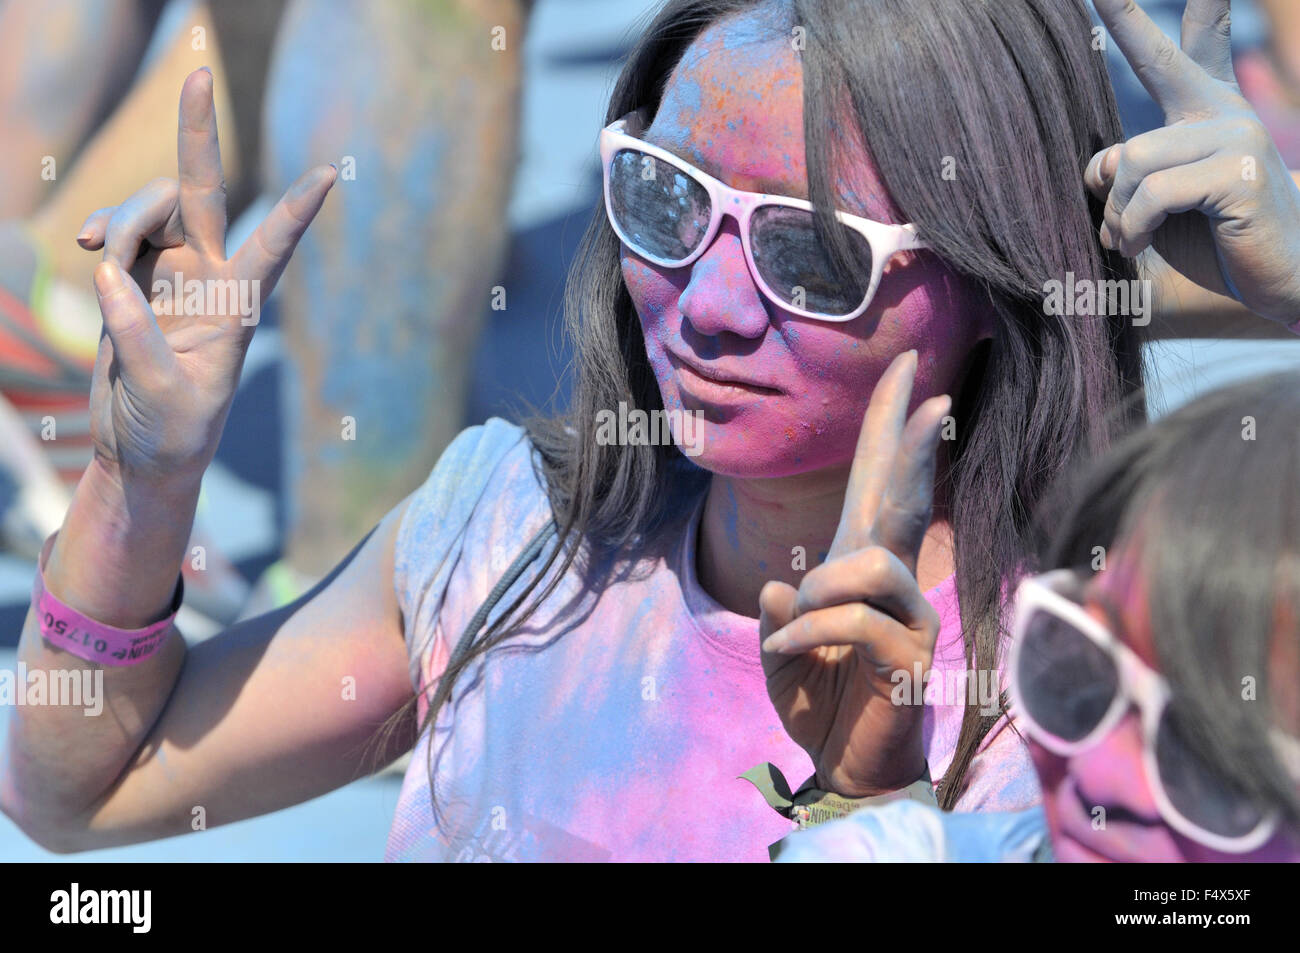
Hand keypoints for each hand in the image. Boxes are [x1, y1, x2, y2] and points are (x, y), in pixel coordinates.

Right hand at [77, 68, 334, 489]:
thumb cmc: (173, 434)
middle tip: (197, 70)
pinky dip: (103, 230)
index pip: (272, 250)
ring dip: (120, 218)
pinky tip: (87, 245)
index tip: (330, 173)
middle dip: (199, 133)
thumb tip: (111, 275)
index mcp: (238, 309)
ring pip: (148, 208)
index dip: (296, 211)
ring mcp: (174, 274)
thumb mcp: (164, 396)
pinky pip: (119, 231)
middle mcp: (211, 279)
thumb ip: (138, 337)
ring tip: (101, 253)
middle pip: (205, 192)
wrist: (143, 450)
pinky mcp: (138, 279)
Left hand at [759, 351, 949, 797]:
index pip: (878, 484)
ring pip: (873, 561)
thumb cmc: (818, 698)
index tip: (906, 372)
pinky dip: (808, 633)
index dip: (890, 429)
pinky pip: (856, 621)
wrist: (840, 764)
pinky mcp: (910, 656)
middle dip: (913, 443)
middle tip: (934, 394)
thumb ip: (778, 616)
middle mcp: (892, 580)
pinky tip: (787, 652)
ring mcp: (910, 616)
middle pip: (907, 497)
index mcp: (858, 564)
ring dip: (819, 587)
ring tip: (795, 623)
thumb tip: (779, 584)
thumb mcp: (779, 649)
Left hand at [1086, 0, 1299, 324]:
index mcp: (1206, 109)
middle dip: (1126, 18)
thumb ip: (1126, 176)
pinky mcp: (1239, 172)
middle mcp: (1224, 110)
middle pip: (1159, 60)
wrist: (1279, 279)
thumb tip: (1098, 165)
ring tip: (1127, 239)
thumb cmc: (1215, 242)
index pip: (1191, 42)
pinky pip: (1153, 192)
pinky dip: (1134, 226)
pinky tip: (1139, 246)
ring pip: (1134, 158)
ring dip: (1117, 211)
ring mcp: (1237, 135)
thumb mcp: (1156, 205)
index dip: (1152, 10)